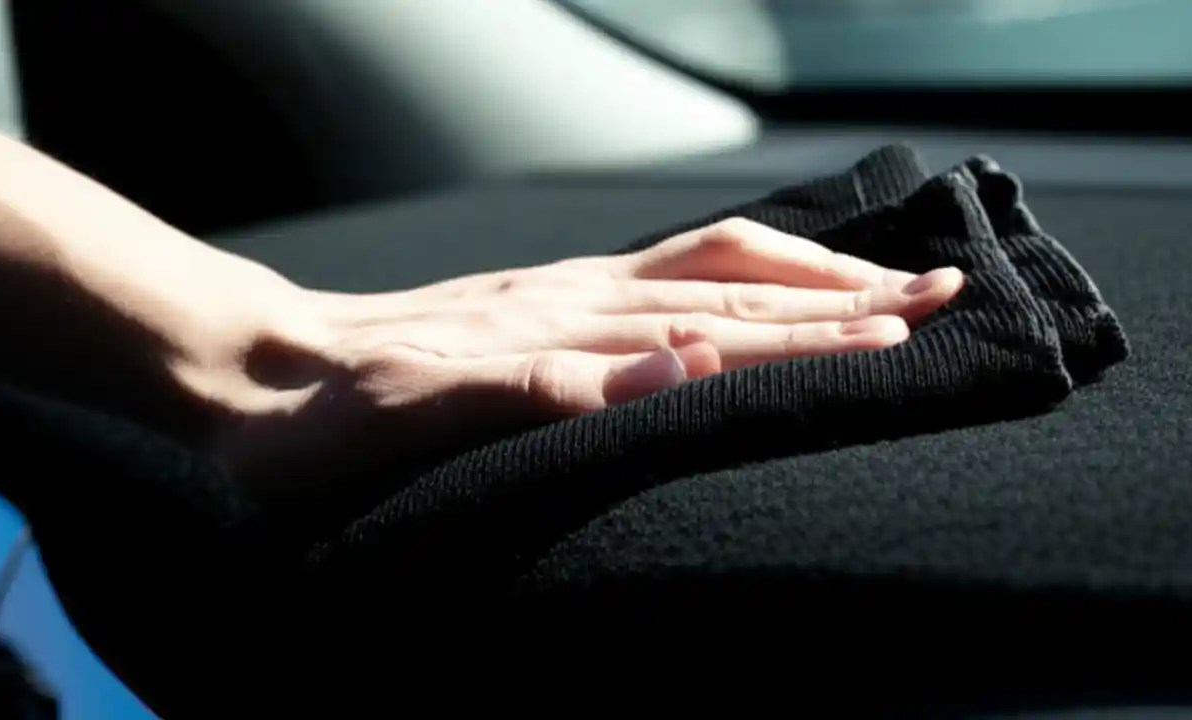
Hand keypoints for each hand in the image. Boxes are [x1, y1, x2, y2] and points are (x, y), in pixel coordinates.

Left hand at [215, 218, 963, 498]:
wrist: (253, 370)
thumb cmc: (332, 419)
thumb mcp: (426, 413)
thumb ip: (551, 388)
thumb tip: (681, 366)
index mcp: (566, 336)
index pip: (721, 331)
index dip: (816, 334)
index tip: (906, 333)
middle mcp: (578, 304)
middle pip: (735, 292)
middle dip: (843, 295)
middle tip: (937, 293)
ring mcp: (560, 296)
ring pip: (707, 270)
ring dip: (802, 271)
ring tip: (878, 275)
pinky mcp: (540, 299)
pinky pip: (659, 268)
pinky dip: (732, 265)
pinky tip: (758, 274)